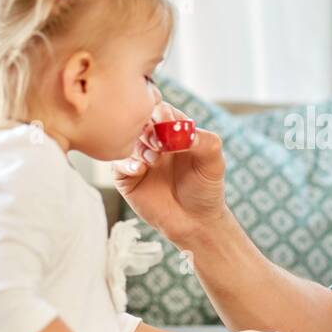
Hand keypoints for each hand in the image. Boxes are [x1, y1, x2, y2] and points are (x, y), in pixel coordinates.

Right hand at [112, 102, 228, 245]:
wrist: (195, 222)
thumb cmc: (205, 188)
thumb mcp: (213, 163)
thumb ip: (205, 142)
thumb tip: (186, 132)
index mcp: (173, 131)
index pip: (160, 109)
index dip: (160, 110)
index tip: (166, 120)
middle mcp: (153, 141)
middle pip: (138, 121)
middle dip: (147, 128)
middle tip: (159, 142)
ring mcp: (138, 158)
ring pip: (126, 141)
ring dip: (139, 146)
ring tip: (154, 160)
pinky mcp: (126, 177)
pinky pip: (117, 164)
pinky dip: (126, 163)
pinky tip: (140, 170)